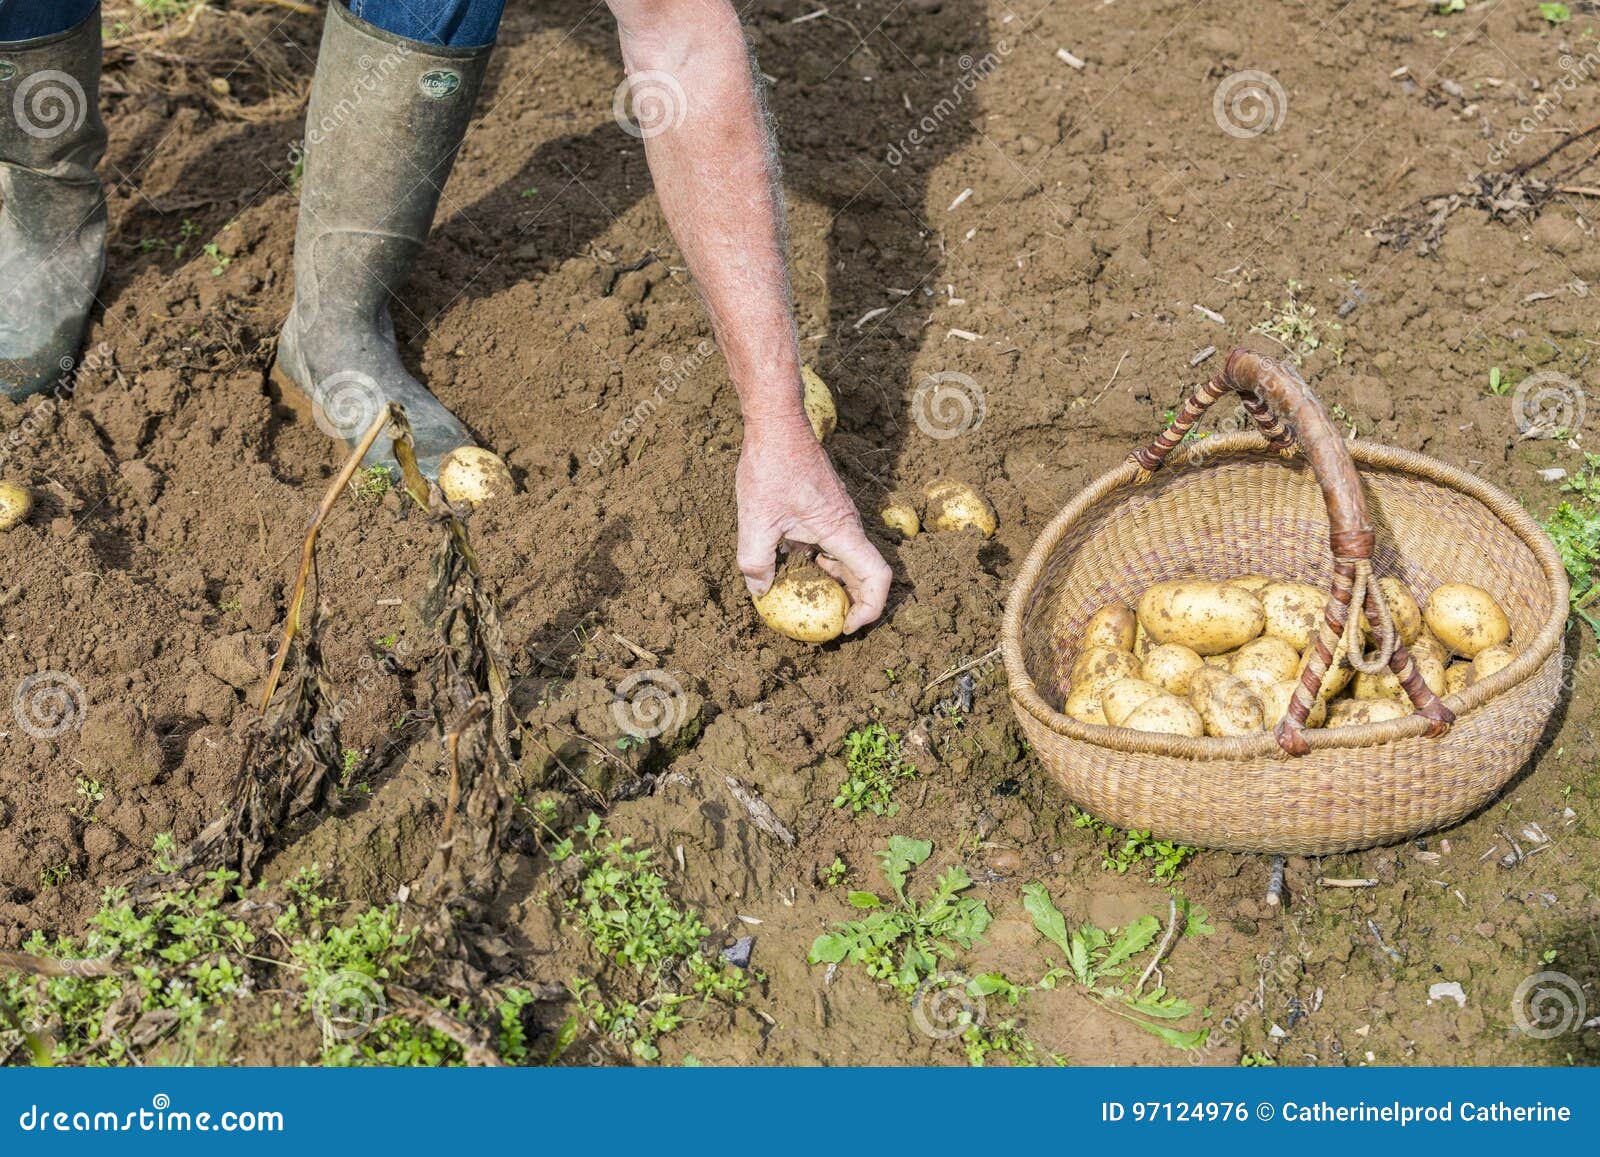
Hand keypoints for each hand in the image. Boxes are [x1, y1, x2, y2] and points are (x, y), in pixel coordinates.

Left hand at [736, 416, 891, 632]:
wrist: (777, 422)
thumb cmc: (771, 465)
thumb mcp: (756, 519)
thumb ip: (756, 561)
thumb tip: (761, 591)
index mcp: (840, 529)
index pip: (876, 576)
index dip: (870, 608)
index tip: (846, 625)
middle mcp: (847, 522)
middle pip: (866, 572)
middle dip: (854, 602)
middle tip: (829, 622)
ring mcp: (838, 512)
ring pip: (849, 556)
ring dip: (837, 582)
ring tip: (810, 597)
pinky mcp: (826, 505)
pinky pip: (835, 541)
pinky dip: (824, 561)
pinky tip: (795, 562)